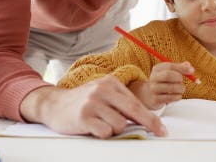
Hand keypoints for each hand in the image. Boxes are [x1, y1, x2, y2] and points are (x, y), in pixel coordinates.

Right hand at [20, 75, 165, 137]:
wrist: (54, 104)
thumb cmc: (84, 102)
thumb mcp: (103, 95)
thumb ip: (121, 103)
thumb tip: (145, 120)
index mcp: (110, 82)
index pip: (137, 102)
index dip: (151, 117)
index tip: (161, 129)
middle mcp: (102, 89)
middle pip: (134, 110)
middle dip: (149, 123)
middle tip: (159, 132)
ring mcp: (92, 102)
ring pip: (119, 124)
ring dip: (114, 129)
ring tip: (101, 124)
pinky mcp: (84, 116)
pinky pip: (105, 132)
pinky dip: (103, 133)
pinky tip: (93, 127)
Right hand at [130, 62, 191, 108]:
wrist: (149, 95)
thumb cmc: (164, 81)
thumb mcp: (170, 72)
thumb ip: (180, 68)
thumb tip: (189, 67)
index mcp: (157, 69)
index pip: (170, 66)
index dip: (182, 68)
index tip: (192, 71)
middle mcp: (153, 77)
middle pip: (168, 75)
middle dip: (179, 78)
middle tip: (182, 81)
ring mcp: (153, 89)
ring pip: (171, 87)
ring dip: (180, 88)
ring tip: (181, 89)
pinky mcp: (155, 99)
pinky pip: (170, 97)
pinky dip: (177, 96)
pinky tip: (177, 95)